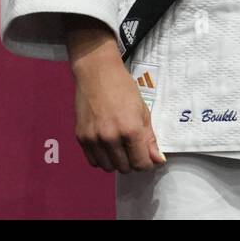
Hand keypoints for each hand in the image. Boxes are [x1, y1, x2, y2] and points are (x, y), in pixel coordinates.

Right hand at [66, 16, 166, 173]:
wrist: (96, 72)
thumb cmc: (123, 88)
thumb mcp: (142, 111)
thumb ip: (150, 138)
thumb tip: (158, 160)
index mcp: (130, 129)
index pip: (141, 163)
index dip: (147, 162)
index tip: (147, 156)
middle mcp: (111, 137)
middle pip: (125, 168)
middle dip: (132, 161)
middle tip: (132, 147)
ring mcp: (94, 138)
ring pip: (108, 167)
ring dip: (116, 161)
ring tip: (119, 146)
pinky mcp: (81, 137)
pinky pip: (93, 161)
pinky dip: (102, 158)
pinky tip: (106, 145)